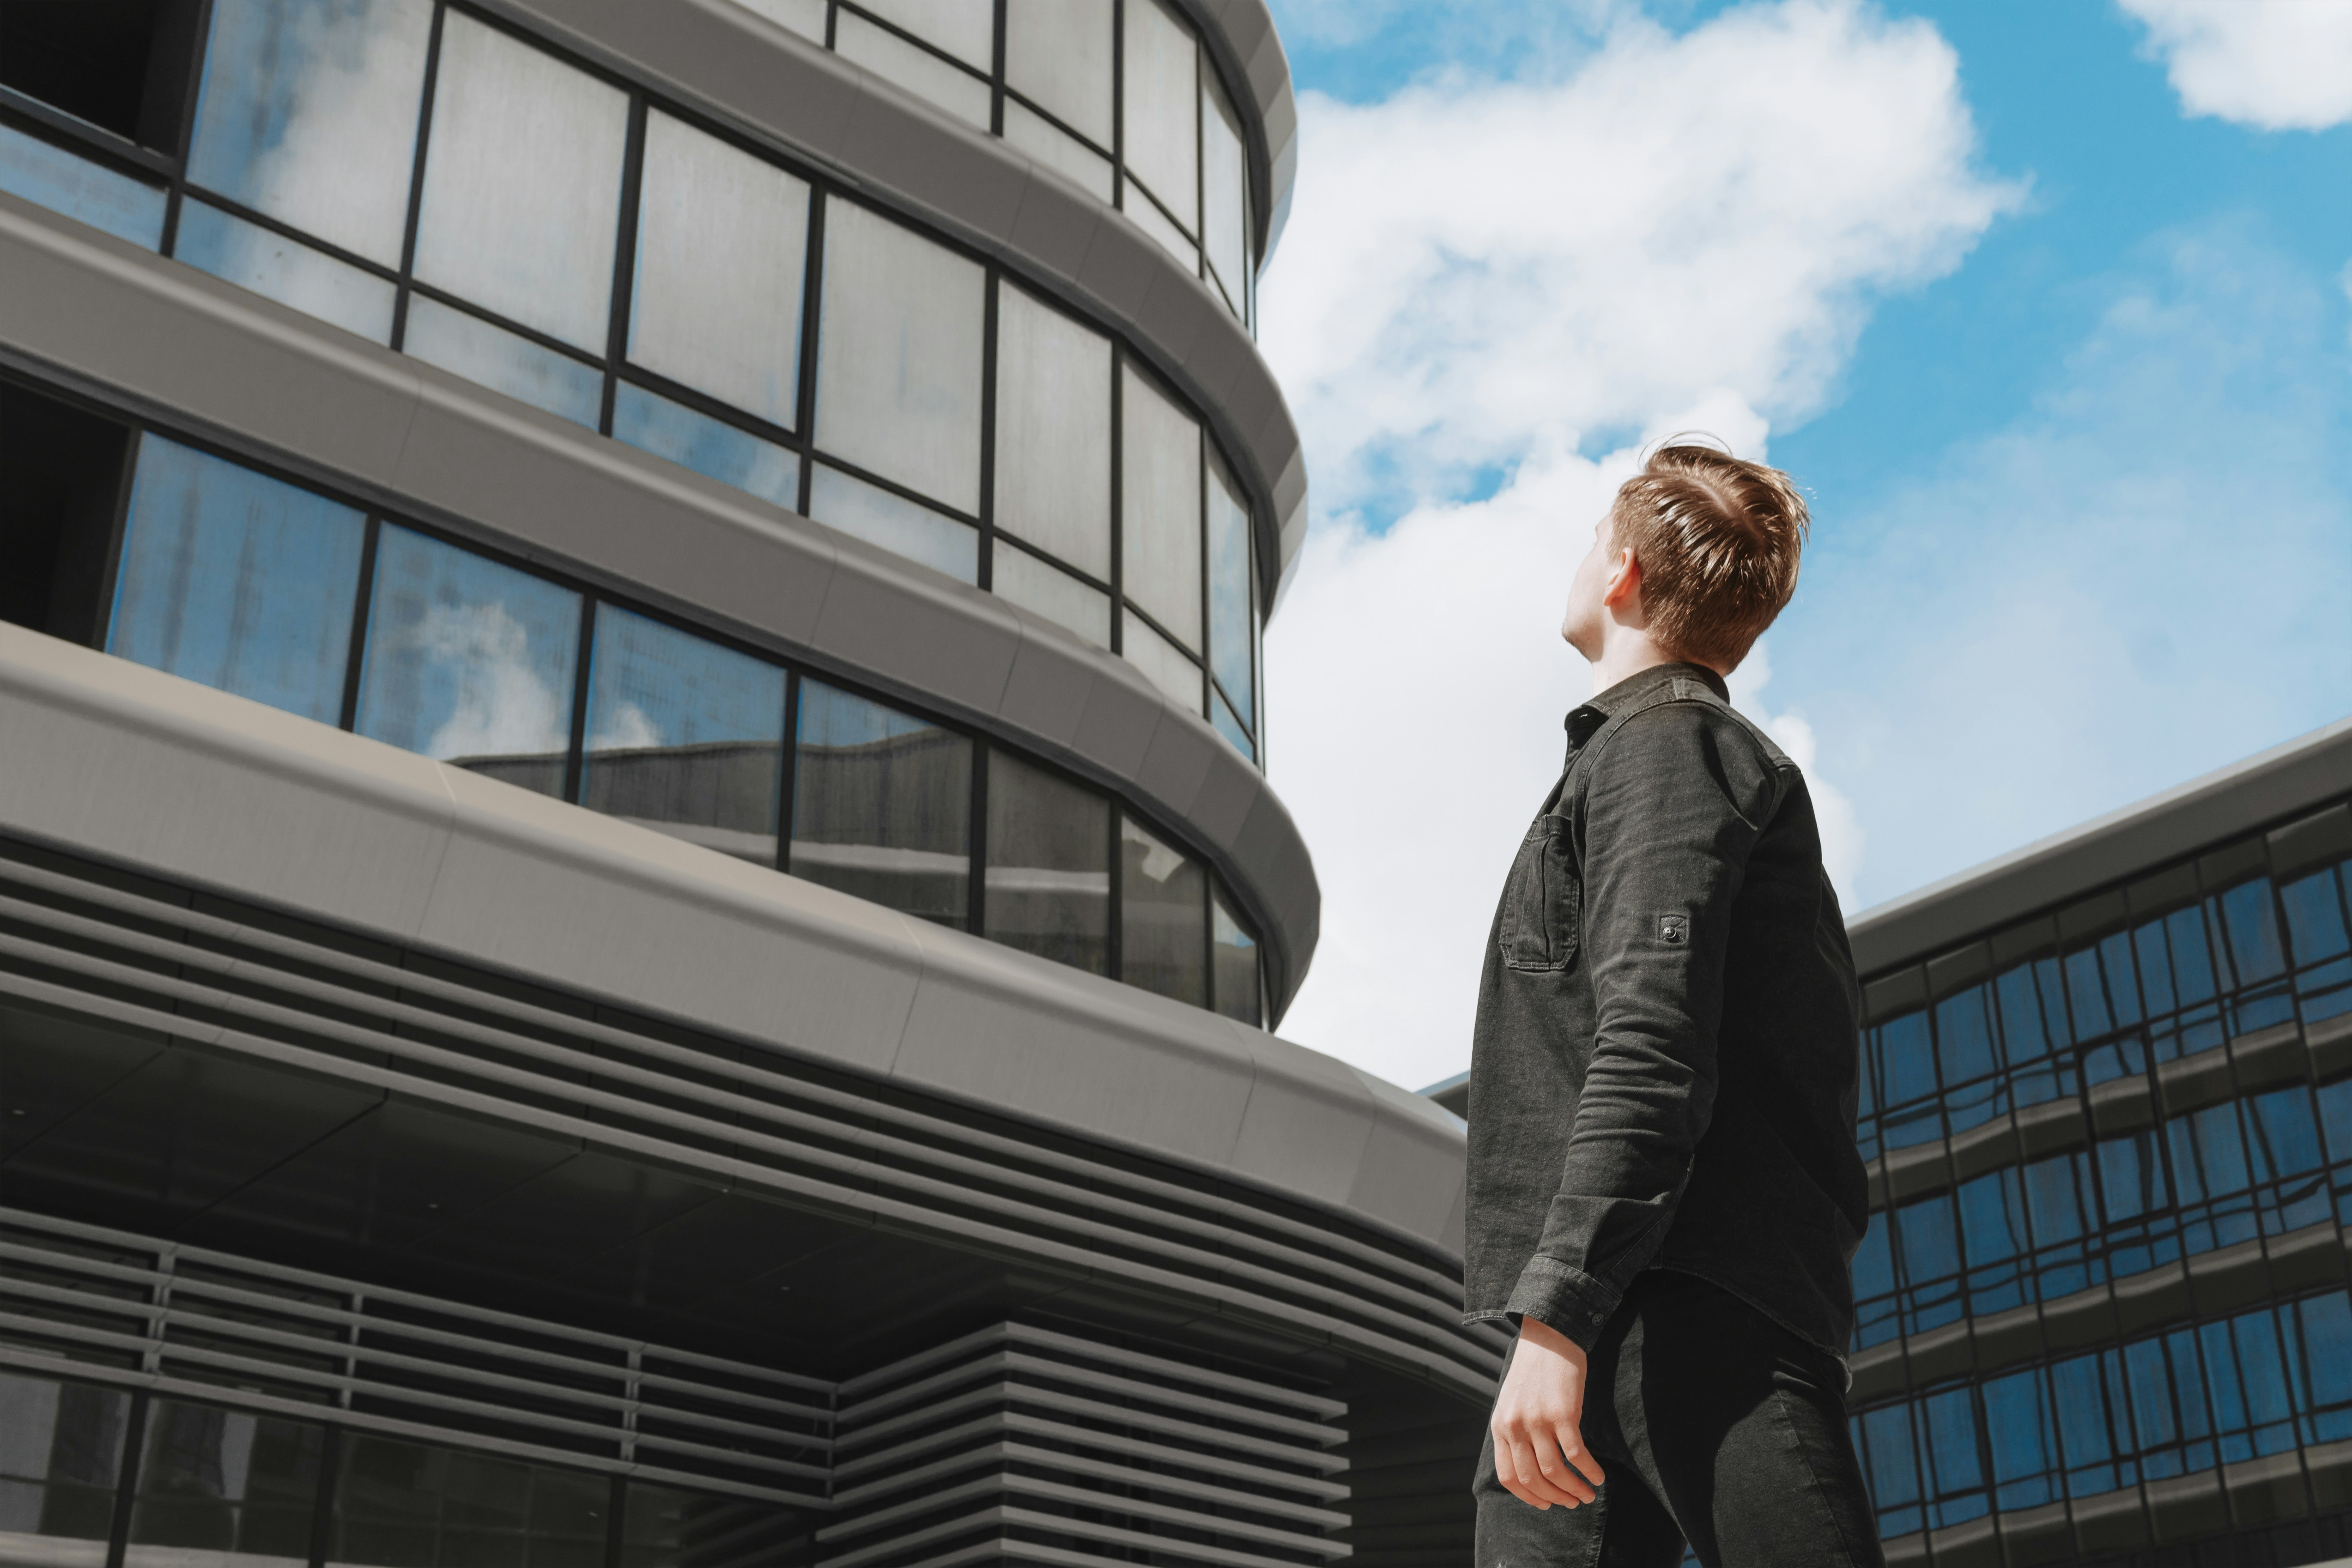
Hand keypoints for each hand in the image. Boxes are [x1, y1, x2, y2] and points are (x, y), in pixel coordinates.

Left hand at [1490, 1315, 1604, 1508]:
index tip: (1547, 1504)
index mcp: (1500, 1426)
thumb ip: (1516, 1433)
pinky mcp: (1561, 1413)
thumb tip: (1532, 1469)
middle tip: (1573, 1503)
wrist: (1549, 1336)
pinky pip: (1575, 1454)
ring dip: (1574, 1489)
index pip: (1509, 1476)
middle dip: (1554, 1497)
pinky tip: (1598, 1476)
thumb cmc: (1534, 1372)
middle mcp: (1514, 1426)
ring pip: (1554, 1471)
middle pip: (1532, 1479)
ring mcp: (1537, 1420)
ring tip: (1588, 1494)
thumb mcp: (1513, 1403)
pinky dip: (1589, 1471)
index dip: (1529, 1496)